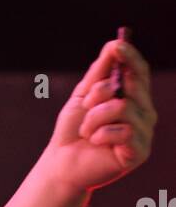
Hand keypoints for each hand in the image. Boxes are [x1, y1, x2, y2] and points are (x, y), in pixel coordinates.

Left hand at [45, 36, 156, 191]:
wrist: (61, 163)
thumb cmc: (73, 130)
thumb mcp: (83, 95)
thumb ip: (99, 72)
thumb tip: (115, 43)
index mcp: (133, 98)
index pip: (140, 72)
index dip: (131, 57)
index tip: (118, 45)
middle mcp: (144, 114)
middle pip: (132, 86)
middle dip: (100, 92)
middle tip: (86, 106)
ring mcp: (144, 133)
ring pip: (123, 107)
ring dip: (94, 118)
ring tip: (86, 131)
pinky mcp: (139, 152)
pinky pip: (123, 131)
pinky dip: (100, 134)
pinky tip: (95, 143)